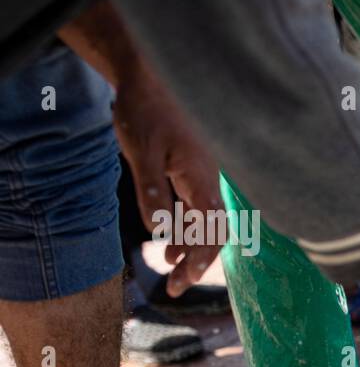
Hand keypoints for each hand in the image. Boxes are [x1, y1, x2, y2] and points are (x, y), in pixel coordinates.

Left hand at [112, 64, 223, 296]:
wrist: (148, 77)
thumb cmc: (145, 111)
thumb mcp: (140, 152)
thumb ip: (151, 192)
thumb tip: (159, 230)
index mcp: (199, 179)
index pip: (210, 229)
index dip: (200, 258)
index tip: (184, 281)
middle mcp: (206, 181)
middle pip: (212, 232)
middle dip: (196, 263)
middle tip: (175, 289)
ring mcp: (200, 177)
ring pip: (203, 222)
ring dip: (188, 249)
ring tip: (168, 270)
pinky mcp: (191, 172)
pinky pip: (194, 209)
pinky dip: (184, 230)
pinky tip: (167, 242)